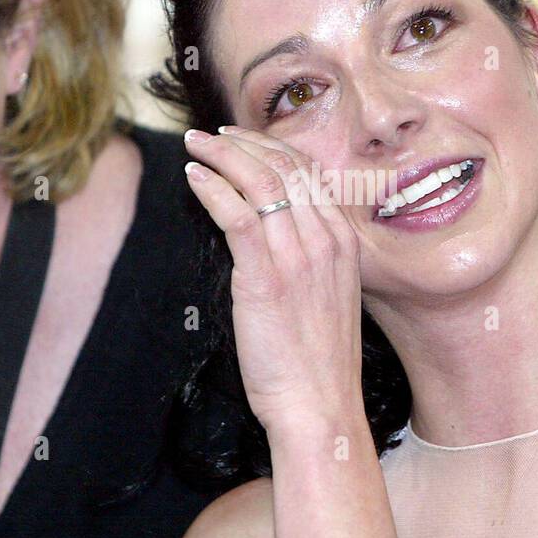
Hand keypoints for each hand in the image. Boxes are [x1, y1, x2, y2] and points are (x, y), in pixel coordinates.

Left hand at [182, 125, 364, 436]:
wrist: (320, 405)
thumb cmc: (318, 363)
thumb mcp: (327, 299)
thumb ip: (307, 260)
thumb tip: (271, 237)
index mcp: (343, 243)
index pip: (308, 173)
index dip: (273, 148)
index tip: (244, 139)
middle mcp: (325, 240)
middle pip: (284, 167)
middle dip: (244, 141)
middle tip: (212, 133)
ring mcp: (298, 255)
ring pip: (260, 182)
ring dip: (223, 155)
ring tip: (196, 144)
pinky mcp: (265, 275)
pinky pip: (238, 214)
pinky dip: (213, 187)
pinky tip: (194, 176)